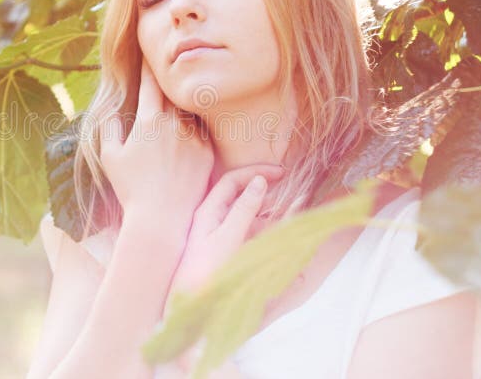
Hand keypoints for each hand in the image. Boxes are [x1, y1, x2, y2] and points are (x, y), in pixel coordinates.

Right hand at [99, 58, 214, 231]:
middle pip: (172, 92)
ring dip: (182, 103)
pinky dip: (193, 126)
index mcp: (149, 120)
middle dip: (168, 80)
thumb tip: (110, 106)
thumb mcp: (110, 156)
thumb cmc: (130, 189)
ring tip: (179, 97)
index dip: (148, 66)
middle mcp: (174, 124)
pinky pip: (200, 130)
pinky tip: (187, 129)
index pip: (151, 83)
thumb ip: (109, 125)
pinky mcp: (207, 152)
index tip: (148, 54)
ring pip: (188, 110)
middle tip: (167, 68)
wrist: (162, 218)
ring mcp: (194, 137)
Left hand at [165, 164, 286, 307]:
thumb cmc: (205, 272)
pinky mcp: (228, 253)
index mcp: (208, 212)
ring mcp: (220, 236)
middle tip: (286, 183)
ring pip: (246, 215)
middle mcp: (213, 220)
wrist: (190, 309)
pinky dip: (265, 232)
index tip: (280, 172)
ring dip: (267, 211)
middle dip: (262, 187)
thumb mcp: (228, 238)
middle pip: (239, 195)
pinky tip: (280, 236)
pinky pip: (248, 235)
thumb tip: (260, 182)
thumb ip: (244, 210)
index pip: (231, 180)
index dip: (255, 172)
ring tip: (290, 212)